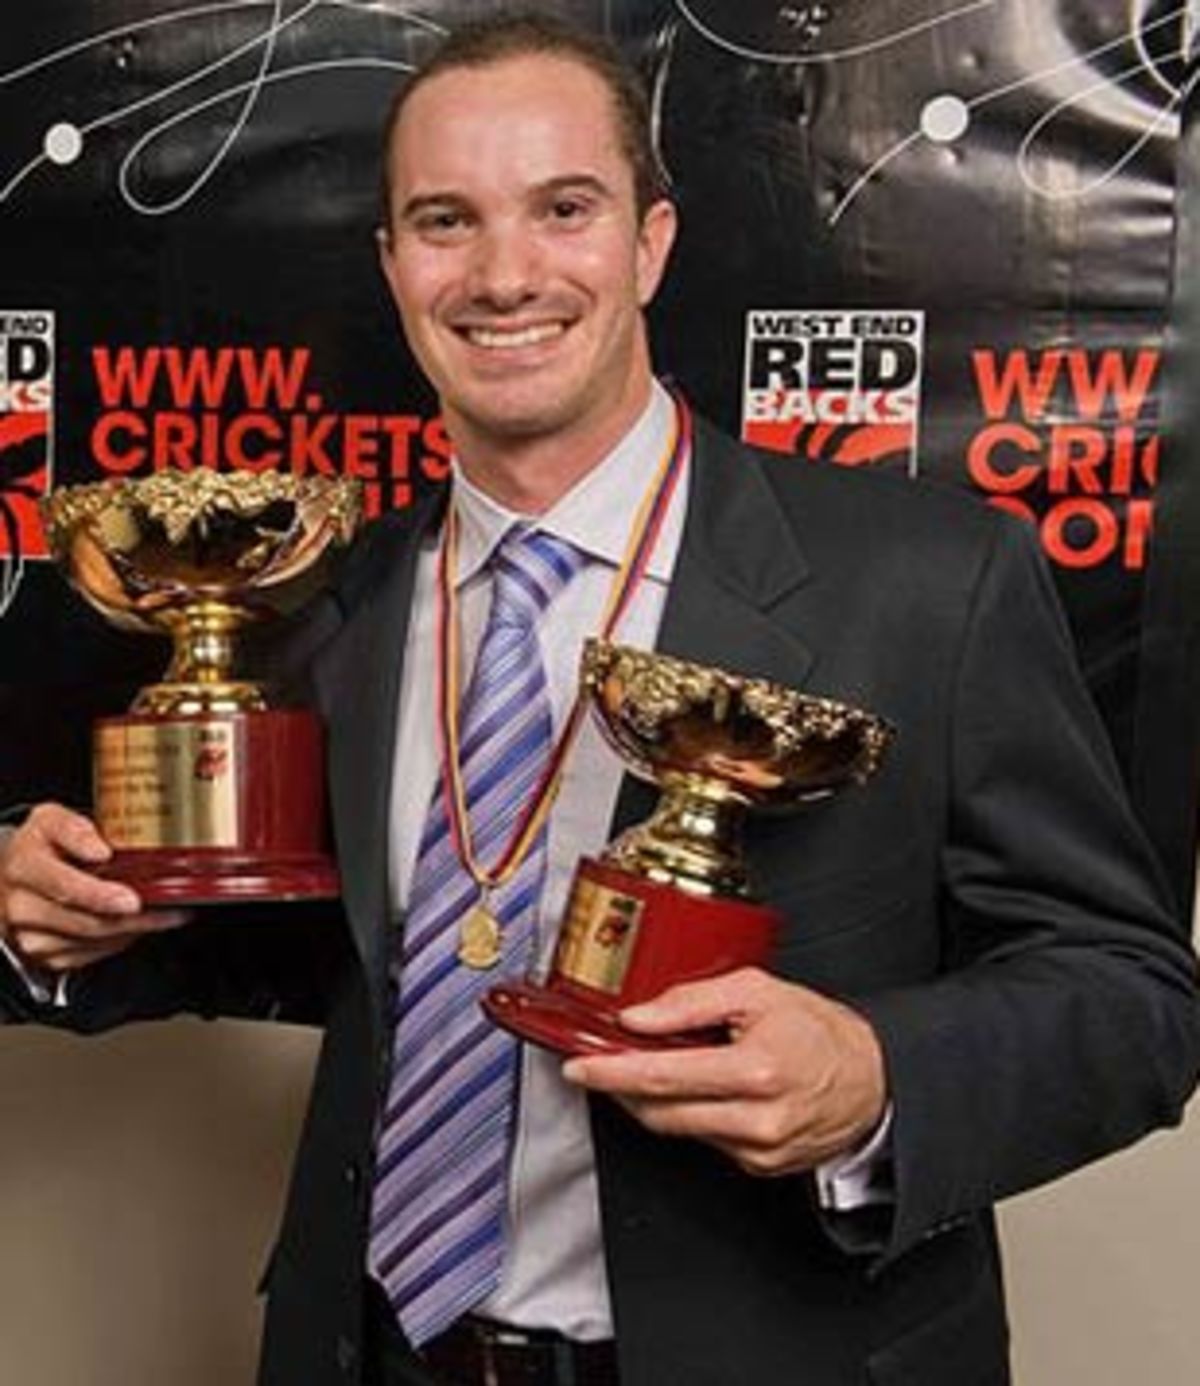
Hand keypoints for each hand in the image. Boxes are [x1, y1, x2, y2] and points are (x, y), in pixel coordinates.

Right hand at [0, 803, 188, 972]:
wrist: (15, 876)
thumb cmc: (39, 848)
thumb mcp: (50, 820)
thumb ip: (74, 828)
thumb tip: (99, 848)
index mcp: (25, 867)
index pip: (64, 886)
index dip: (100, 895)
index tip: (132, 899)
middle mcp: (23, 907)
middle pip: (86, 921)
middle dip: (135, 919)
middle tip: (172, 910)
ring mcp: (32, 936)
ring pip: (93, 942)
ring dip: (136, 930)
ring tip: (169, 915)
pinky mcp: (46, 956)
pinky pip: (91, 954)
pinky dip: (121, 940)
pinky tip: (137, 924)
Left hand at [562, 967, 886, 1176]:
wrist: (874, 1080)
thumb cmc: (820, 1031)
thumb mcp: (757, 990)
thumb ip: (691, 1001)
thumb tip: (638, 1017)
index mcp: (755, 1071)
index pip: (662, 1077)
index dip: (612, 1073)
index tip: (579, 1068)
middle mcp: (756, 1119)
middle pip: (660, 1112)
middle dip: (622, 1088)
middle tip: (601, 1063)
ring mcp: (757, 1150)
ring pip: (677, 1129)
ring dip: (653, 1100)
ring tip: (653, 1067)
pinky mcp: (759, 1167)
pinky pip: (705, 1141)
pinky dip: (689, 1114)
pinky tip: (700, 1090)